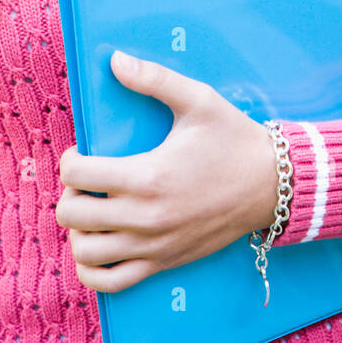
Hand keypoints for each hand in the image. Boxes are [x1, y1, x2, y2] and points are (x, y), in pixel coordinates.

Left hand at [55, 50, 280, 292]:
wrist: (272, 184)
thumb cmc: (233, 138)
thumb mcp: (198, 100)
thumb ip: (154, 79)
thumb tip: (115, 59)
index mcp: (148, 176)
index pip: (76, 176)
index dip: (69, 159)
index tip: (82, 151)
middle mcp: (146, 217)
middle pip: (72, 215)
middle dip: (70, 193)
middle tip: (88, 179)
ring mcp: (154, 246)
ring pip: (85, 253)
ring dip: (78, 230)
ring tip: (94, 209)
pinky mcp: (164, 263)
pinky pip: (110, 282)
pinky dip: (92, 268)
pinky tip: (99, 243)